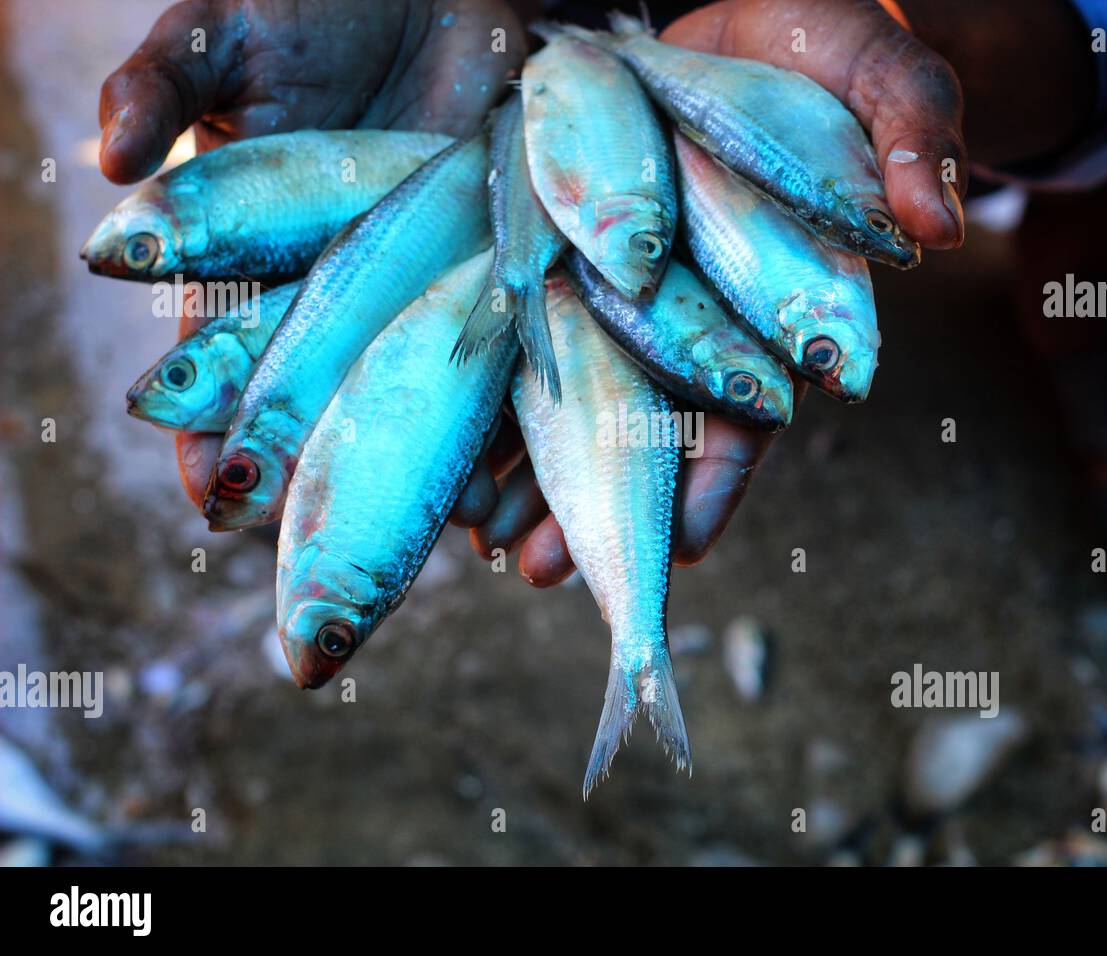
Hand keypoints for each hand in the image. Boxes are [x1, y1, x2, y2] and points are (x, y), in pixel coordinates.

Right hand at [98, 0, 527, 515]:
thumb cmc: (310, 9)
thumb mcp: (226, 34)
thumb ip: (166, 86)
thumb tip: (111, 157)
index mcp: (264, 267)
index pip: (227, 365)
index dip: (212, 432)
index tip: (213, 493)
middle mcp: (346, 304)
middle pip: (336, 414)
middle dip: (338, 486)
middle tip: (342, 555)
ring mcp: (429, 301)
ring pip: (433, 409)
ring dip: (447, 475)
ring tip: (469, 528)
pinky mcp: (508, 284)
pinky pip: (519, 364)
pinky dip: (529, 419)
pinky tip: (546, 477)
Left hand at [466, 0, 968, 584]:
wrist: (749, 24)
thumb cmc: (828, 54)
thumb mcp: (880, 76)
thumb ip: (911, 136)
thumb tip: (934, 224)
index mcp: (768, 305)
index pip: (750, 408)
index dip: (716, 476)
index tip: (682, 544)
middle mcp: (690, 315)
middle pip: (642, 428)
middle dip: (595, 504)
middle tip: (540, 570)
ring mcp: (623, 289)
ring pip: (572, 399)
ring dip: (527, 472)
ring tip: (481, 539)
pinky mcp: (563, 250)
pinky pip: (524, 332)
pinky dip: (490, 390)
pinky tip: (452, 449)